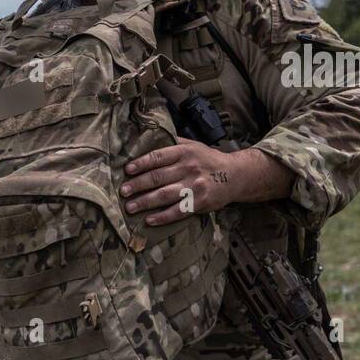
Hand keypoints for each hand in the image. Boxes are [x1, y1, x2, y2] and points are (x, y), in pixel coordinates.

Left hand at [120, 138, 246, 225]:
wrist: (236, 175)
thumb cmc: (208, 160)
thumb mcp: (192, 145)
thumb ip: (172, 143)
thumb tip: (147, 139)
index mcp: (184, 152)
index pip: (158, 156)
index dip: (141, 163)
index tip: (127, 170)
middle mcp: (188, 168)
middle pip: (157, 177)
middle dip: (137, 185)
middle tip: (123, 191)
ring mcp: (194, 186)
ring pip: (164, 195)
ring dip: (144, 202)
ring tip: (129, 207)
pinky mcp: (199, 202)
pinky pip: (177, 211)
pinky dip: (162, 217)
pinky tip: (149, 220)